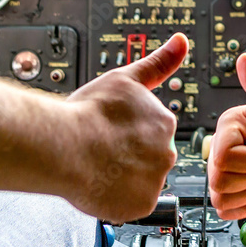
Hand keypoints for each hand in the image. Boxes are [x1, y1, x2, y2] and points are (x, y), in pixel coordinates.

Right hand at [62, 33, 188, 222]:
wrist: (64, 144)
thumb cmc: (90, 111)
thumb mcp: (126, 77)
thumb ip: (159, 62)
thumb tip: (181, 41)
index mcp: (164, 122)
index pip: (152, 132)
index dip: (127, 132)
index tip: (111, 130)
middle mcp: (167, 152)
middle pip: (149, 158)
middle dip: (129, 155)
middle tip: (103, 148)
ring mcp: (155, 180)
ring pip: (140, 181)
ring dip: (123, 177)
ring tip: (99, 165)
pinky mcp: (141, 205)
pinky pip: (131, 204)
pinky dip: (117, 198)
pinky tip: (101, 183)